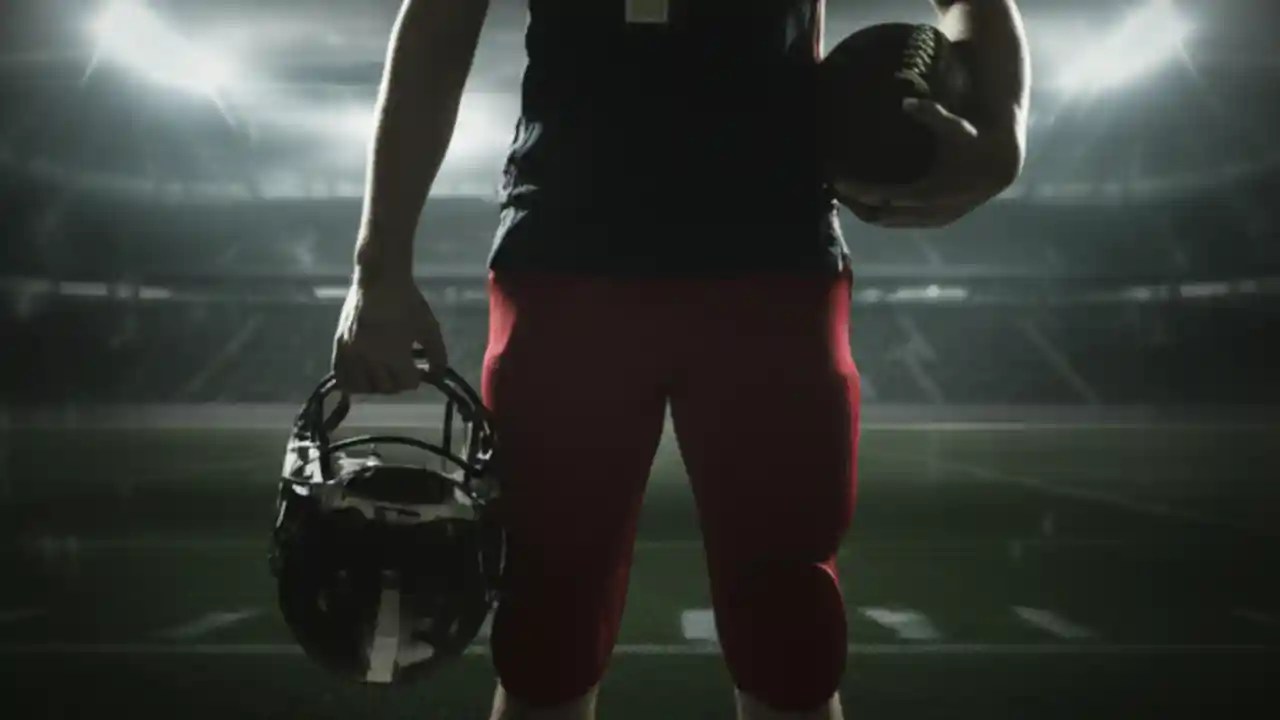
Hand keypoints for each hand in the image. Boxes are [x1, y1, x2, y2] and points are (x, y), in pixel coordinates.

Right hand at [331, 273, 449, 394]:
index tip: (417, 368)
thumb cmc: (407, 302)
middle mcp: (368, 358)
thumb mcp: (429, 328)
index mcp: (392, 354)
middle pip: (385, 388)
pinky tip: (364, 374)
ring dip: (375, 385)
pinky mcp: (338, 346)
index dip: (415, 378)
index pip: (406, 384)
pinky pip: (341, 376)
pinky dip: (352, 381)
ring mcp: (350, 353)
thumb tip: (437, 376)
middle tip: (402, 369)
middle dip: (398, 381)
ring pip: (361, 388)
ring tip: (382, 373)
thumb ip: (437, 355)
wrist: (379, 279)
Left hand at [834, 98, 1020, 228]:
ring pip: (886, 222)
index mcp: (931, 192)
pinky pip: (895, 222)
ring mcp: (928, 220)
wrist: (998, 165)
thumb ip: (932, 115)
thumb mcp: (956, 127)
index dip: (858, 191)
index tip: (836, 180)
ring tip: (841, 194)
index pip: (884, 196)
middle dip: (854, 203)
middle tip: (832, 186)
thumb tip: (907, 103)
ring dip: (863, 211)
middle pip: (879, 215)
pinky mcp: (930, 222)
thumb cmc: (973, 140)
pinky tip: (861, 202)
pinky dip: (877, 214)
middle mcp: (928, 212)